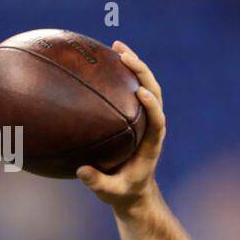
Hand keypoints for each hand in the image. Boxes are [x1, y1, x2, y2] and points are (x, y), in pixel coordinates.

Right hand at [75, 41, 165, 213]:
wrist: (134, 191)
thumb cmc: (123, 192)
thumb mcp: (110, 192)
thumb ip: (98, 183)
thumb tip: (82, 171)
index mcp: (151, 144)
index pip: (158, 121)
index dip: (152, 105)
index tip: (141, 92)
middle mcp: (152, 127)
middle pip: (154, 94)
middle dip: (142, 73)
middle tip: (125, 56)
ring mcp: (144, 119)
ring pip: (145, 86)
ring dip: (134, 65)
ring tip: (117, 46)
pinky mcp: (134, 115)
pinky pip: (130, 89)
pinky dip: (120, 73)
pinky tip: (103, 58)